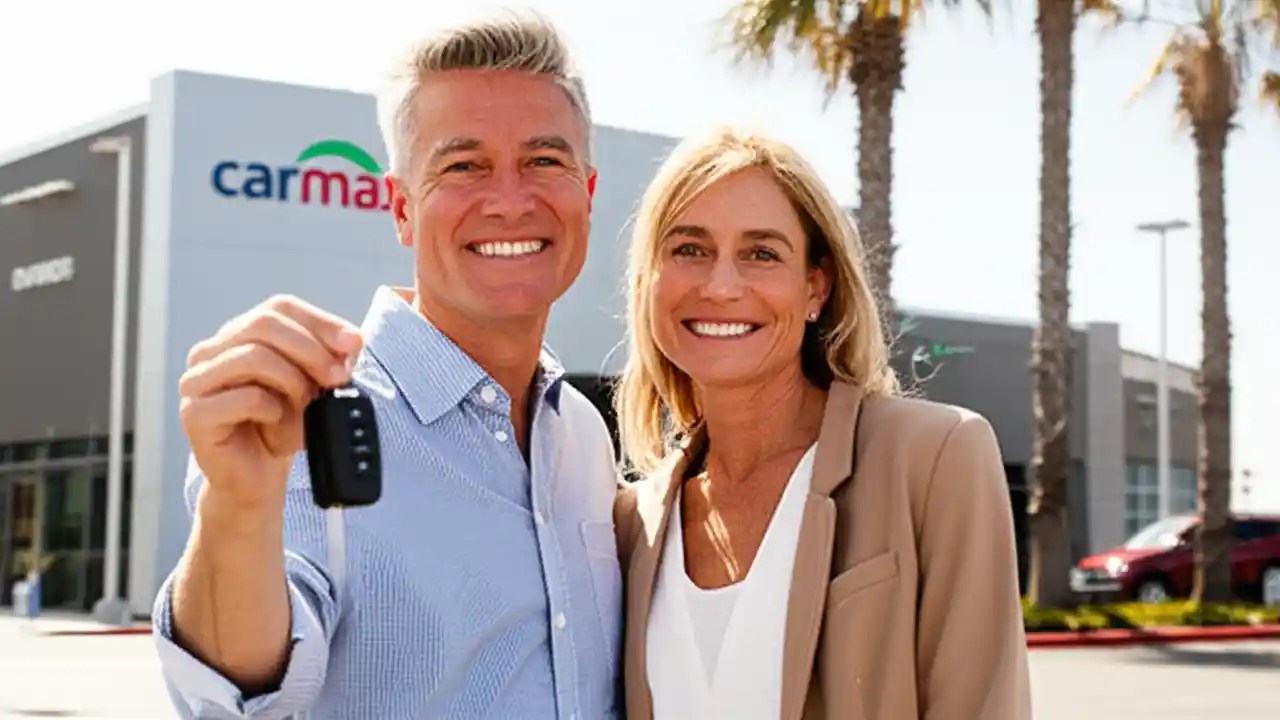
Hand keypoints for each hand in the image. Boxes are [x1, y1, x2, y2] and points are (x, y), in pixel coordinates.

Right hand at [178, 294, 363, 512]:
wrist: (258, 479)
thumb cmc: (283, 427)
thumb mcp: (314, 386)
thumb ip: (329, 359)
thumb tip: (351, 342)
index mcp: (238, 335)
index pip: (278, 307)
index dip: (320, 321)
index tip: (354, 343)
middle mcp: (211, 351)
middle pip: (264, 324)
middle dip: (311, 350)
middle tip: (337, 378)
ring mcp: (196, 381)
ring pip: (253, 356)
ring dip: (293, 381)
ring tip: (306, 406)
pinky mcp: (194, 414)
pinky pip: (244, 398)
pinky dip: (273, 410)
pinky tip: (275, 424)